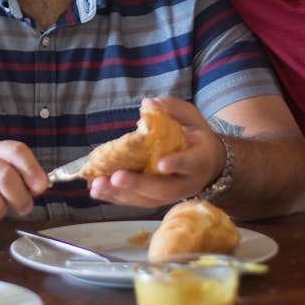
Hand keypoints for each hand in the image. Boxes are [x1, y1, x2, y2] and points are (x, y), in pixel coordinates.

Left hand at [89, 96, 221, 206]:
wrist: (206, 163)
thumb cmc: (196, 136)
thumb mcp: (191, 117)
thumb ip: (172, 109)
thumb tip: (148, 103)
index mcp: (199, 160)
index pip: (189, 163)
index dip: (177, 163)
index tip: (161, 163)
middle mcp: (186, 183)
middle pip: (163, 189)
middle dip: (138, 184)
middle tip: (116, 177)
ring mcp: (171, 195)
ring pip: (147, 200)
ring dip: (120, 194)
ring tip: (98, 186)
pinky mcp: (156, 199)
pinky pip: (136, 201)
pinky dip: (116, 197)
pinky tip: (97, 190)